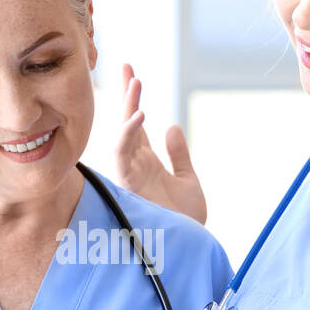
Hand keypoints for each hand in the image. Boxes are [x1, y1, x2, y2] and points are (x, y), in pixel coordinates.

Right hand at [115, 63, 206, 223]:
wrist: (186, 244)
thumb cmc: (184, 220)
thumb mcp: (187, 180)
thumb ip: (179, 155)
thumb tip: (172, 127)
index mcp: (147, 161)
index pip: (137, 123)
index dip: (134, 98)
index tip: (133, 72)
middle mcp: (135, 164)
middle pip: (127, 121)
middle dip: (126, 94)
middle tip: (127, 65)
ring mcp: (130, 172)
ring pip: (122, 132)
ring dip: (128, 107)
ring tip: (136, 82)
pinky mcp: (128, 182)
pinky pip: (122, 152)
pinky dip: (128, 133)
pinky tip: (140, 114)